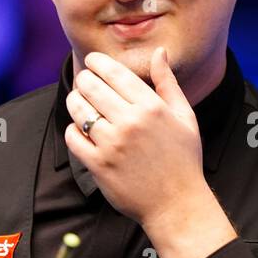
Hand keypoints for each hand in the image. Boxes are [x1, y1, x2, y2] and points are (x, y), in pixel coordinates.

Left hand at [64, 46, 205, 225]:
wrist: (177, 204)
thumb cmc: (183, 159)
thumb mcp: (185, 117)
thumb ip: (168, 83)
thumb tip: (159, 52)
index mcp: (152, 108)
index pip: (115, 73)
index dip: (97, 62)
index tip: (92, 61)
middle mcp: (130, 123)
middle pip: (91, 86)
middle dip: (84, 78)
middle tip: (85, 81)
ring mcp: (112, 144)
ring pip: (78, 108)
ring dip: (75, 100)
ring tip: (80, 100)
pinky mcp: (98, 165)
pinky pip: (73, 137)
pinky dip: (73, 129)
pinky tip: (81, 128)